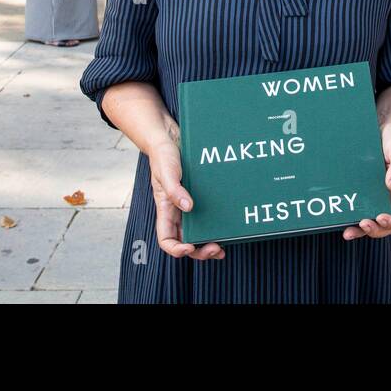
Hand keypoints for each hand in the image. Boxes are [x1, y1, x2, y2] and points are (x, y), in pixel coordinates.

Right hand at [148, 139, 224, 260]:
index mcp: (165, 209)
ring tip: (222, 246)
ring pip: (197, 233)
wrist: (170, 140)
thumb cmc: (163, 155)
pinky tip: (227, 227)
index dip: (177, 249)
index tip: (190, 247)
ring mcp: (187, 206)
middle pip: (185, 242)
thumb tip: (188, 207)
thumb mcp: (167, 171)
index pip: (166, 239)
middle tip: (215, 249)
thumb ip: (174, 190)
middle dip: (199, 251)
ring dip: (208, 243)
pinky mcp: (197, 198)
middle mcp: (176, 212)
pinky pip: (206, 218)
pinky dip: (215, 227)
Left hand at [342, 122, 390, 240]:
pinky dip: (353, 218)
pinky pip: (361, 208)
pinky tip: (343, 220)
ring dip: (361, 230)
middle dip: (375, 229)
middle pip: (386, 224)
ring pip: (372, 220)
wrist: (385, 131)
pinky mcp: (366, 190)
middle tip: (363, 224)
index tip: (380, 217)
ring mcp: (378, 195)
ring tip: (348, 232)